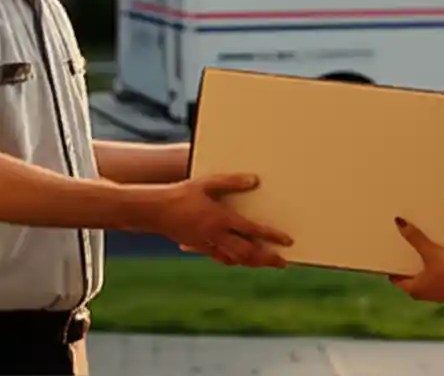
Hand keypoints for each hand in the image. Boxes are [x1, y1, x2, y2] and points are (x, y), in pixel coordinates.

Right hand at [151, 173, 292, 268]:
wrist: (155, 211)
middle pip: (248, 253)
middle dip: (267, 259)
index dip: (272, 237)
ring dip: (253, 263)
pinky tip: (239, 260)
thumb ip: (232, 182)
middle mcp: (217, 235)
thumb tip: (254, 180)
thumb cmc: (181, 194)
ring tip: (267, 263)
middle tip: (283, 263)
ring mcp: (208, 244)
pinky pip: (221, 258)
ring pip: (236, 259)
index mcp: (222, 219)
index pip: (253, 231)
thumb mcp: (207, 183)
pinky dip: (234, 261)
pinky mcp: (200, 247)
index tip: (288, 242)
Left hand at [389, 217, 443, 301]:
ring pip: (421, 278)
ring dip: (419, 265)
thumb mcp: (431, 252)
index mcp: (413, 289)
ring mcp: (435, 293)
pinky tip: (437, 257)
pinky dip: (431, 268)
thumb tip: (399, 224)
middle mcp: (422, 294)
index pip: (395, 279)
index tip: (388, 253)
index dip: (391, 266)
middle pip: (408, 277)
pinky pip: (433, 278)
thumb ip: (415, 238)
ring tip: (419, 249)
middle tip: (402, 248)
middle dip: (405, 263)